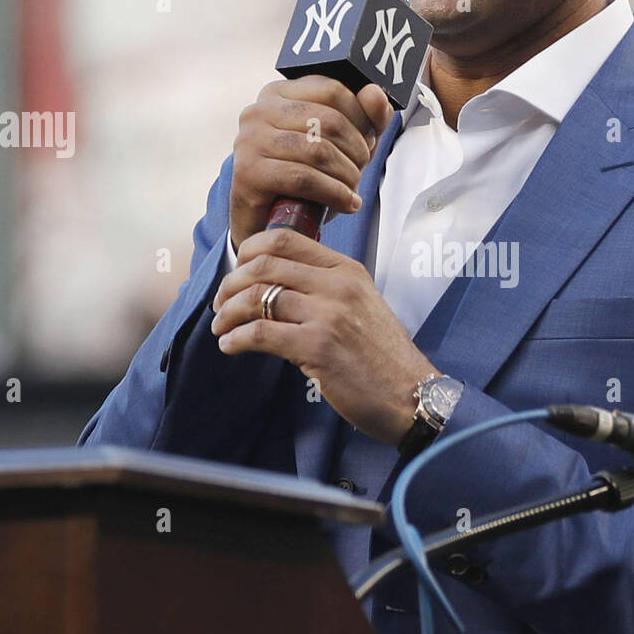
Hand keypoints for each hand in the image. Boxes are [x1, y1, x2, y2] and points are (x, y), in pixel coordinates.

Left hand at [209, 226, 438, 446]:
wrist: (411, 394)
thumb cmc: (383, 358)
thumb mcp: (362, 306)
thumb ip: (326, 290)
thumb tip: (278, 288)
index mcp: (347, 270)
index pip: (286, 239)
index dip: (249, 250)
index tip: (237, 271)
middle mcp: (337, 285)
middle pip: (264, 264)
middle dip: (231, 284)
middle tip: (222, 304)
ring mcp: (328, 315)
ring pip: (256, 296)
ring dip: (228, 313)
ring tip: (222, 327)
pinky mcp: (317, 347)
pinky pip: (259, 332)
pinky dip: (235, 339)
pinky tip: (231, 346)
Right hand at [229, 76, 394, 250]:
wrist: (269, 223)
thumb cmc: (304, 180)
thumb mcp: (341, 146)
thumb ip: (364, 117)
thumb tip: (375, 93)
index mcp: (278, 93)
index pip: (333, 90)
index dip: (361, 119)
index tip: (367, 143)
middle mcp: (259, 110)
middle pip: (330, 120)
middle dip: (357, 150)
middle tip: (360, 171)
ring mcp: (250, 140)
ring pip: (319, 150)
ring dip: (348, 175)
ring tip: (352, 190)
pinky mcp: (248, 172)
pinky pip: (304, 178)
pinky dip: (335, 193)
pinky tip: (347, 203)